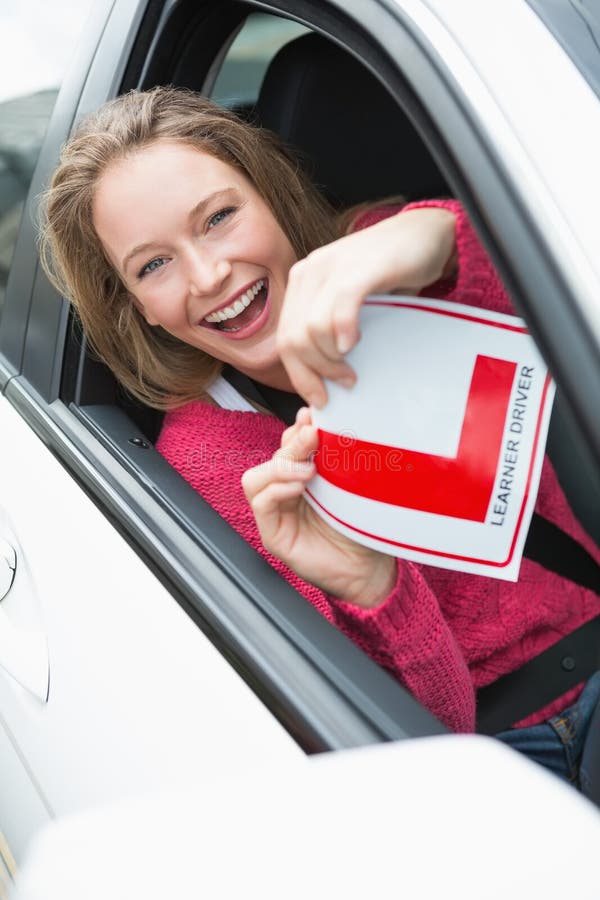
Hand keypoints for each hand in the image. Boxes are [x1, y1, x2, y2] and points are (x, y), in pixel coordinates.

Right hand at [241, 408, 396, 607]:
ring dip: (281, 466)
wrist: (370, 569)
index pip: (289, 443)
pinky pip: (261, 503)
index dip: (297, 428)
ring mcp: (277, 513)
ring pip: (257, 477)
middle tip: (315, 435)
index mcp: (304, 476)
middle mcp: (287, 492)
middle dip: (293, 443)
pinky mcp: (274, 534)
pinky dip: (276, 490)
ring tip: (308, 469)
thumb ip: (339, 457)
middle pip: (275, 457)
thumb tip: (326, 424)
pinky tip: (299, 488)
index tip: (315, 416)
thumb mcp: (353, 485)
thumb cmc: (364, 528)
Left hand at [276, 207, 456, 407]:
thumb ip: (332, 327)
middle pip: (293, 339)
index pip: (285, 339)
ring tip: (352, 371)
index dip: (299, 375)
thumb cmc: (391, 271)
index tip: (319, 397)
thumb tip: (327, 374)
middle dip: (314, 373)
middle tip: (341, 386)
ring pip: (311, 330)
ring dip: (331, 360)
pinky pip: (339, 309)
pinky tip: (354, 344)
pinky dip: (344, 333)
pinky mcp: (358, 268)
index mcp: (303, 282)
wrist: (424, 233)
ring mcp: (331, 267)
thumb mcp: (351, 300)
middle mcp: (309, 272)